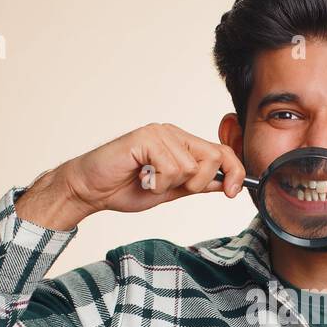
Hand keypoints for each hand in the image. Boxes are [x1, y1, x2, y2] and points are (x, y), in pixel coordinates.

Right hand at [16, 123, 246, 231]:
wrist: (91, 190)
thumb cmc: (124, 188)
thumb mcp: (171, 191)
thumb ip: (197, 185)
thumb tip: (227, 184)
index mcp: (181, 144)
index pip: (222, 152)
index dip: (235, 172)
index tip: (234, 193)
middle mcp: (172, 133)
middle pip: (213, 158)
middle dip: (198, 183)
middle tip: (171, 188)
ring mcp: (158, 133)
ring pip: (191, 166)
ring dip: (170, 185)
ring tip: (149, 181)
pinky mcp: (145, 138)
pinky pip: (171, 166)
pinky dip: (157, 181)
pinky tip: (141, 178)